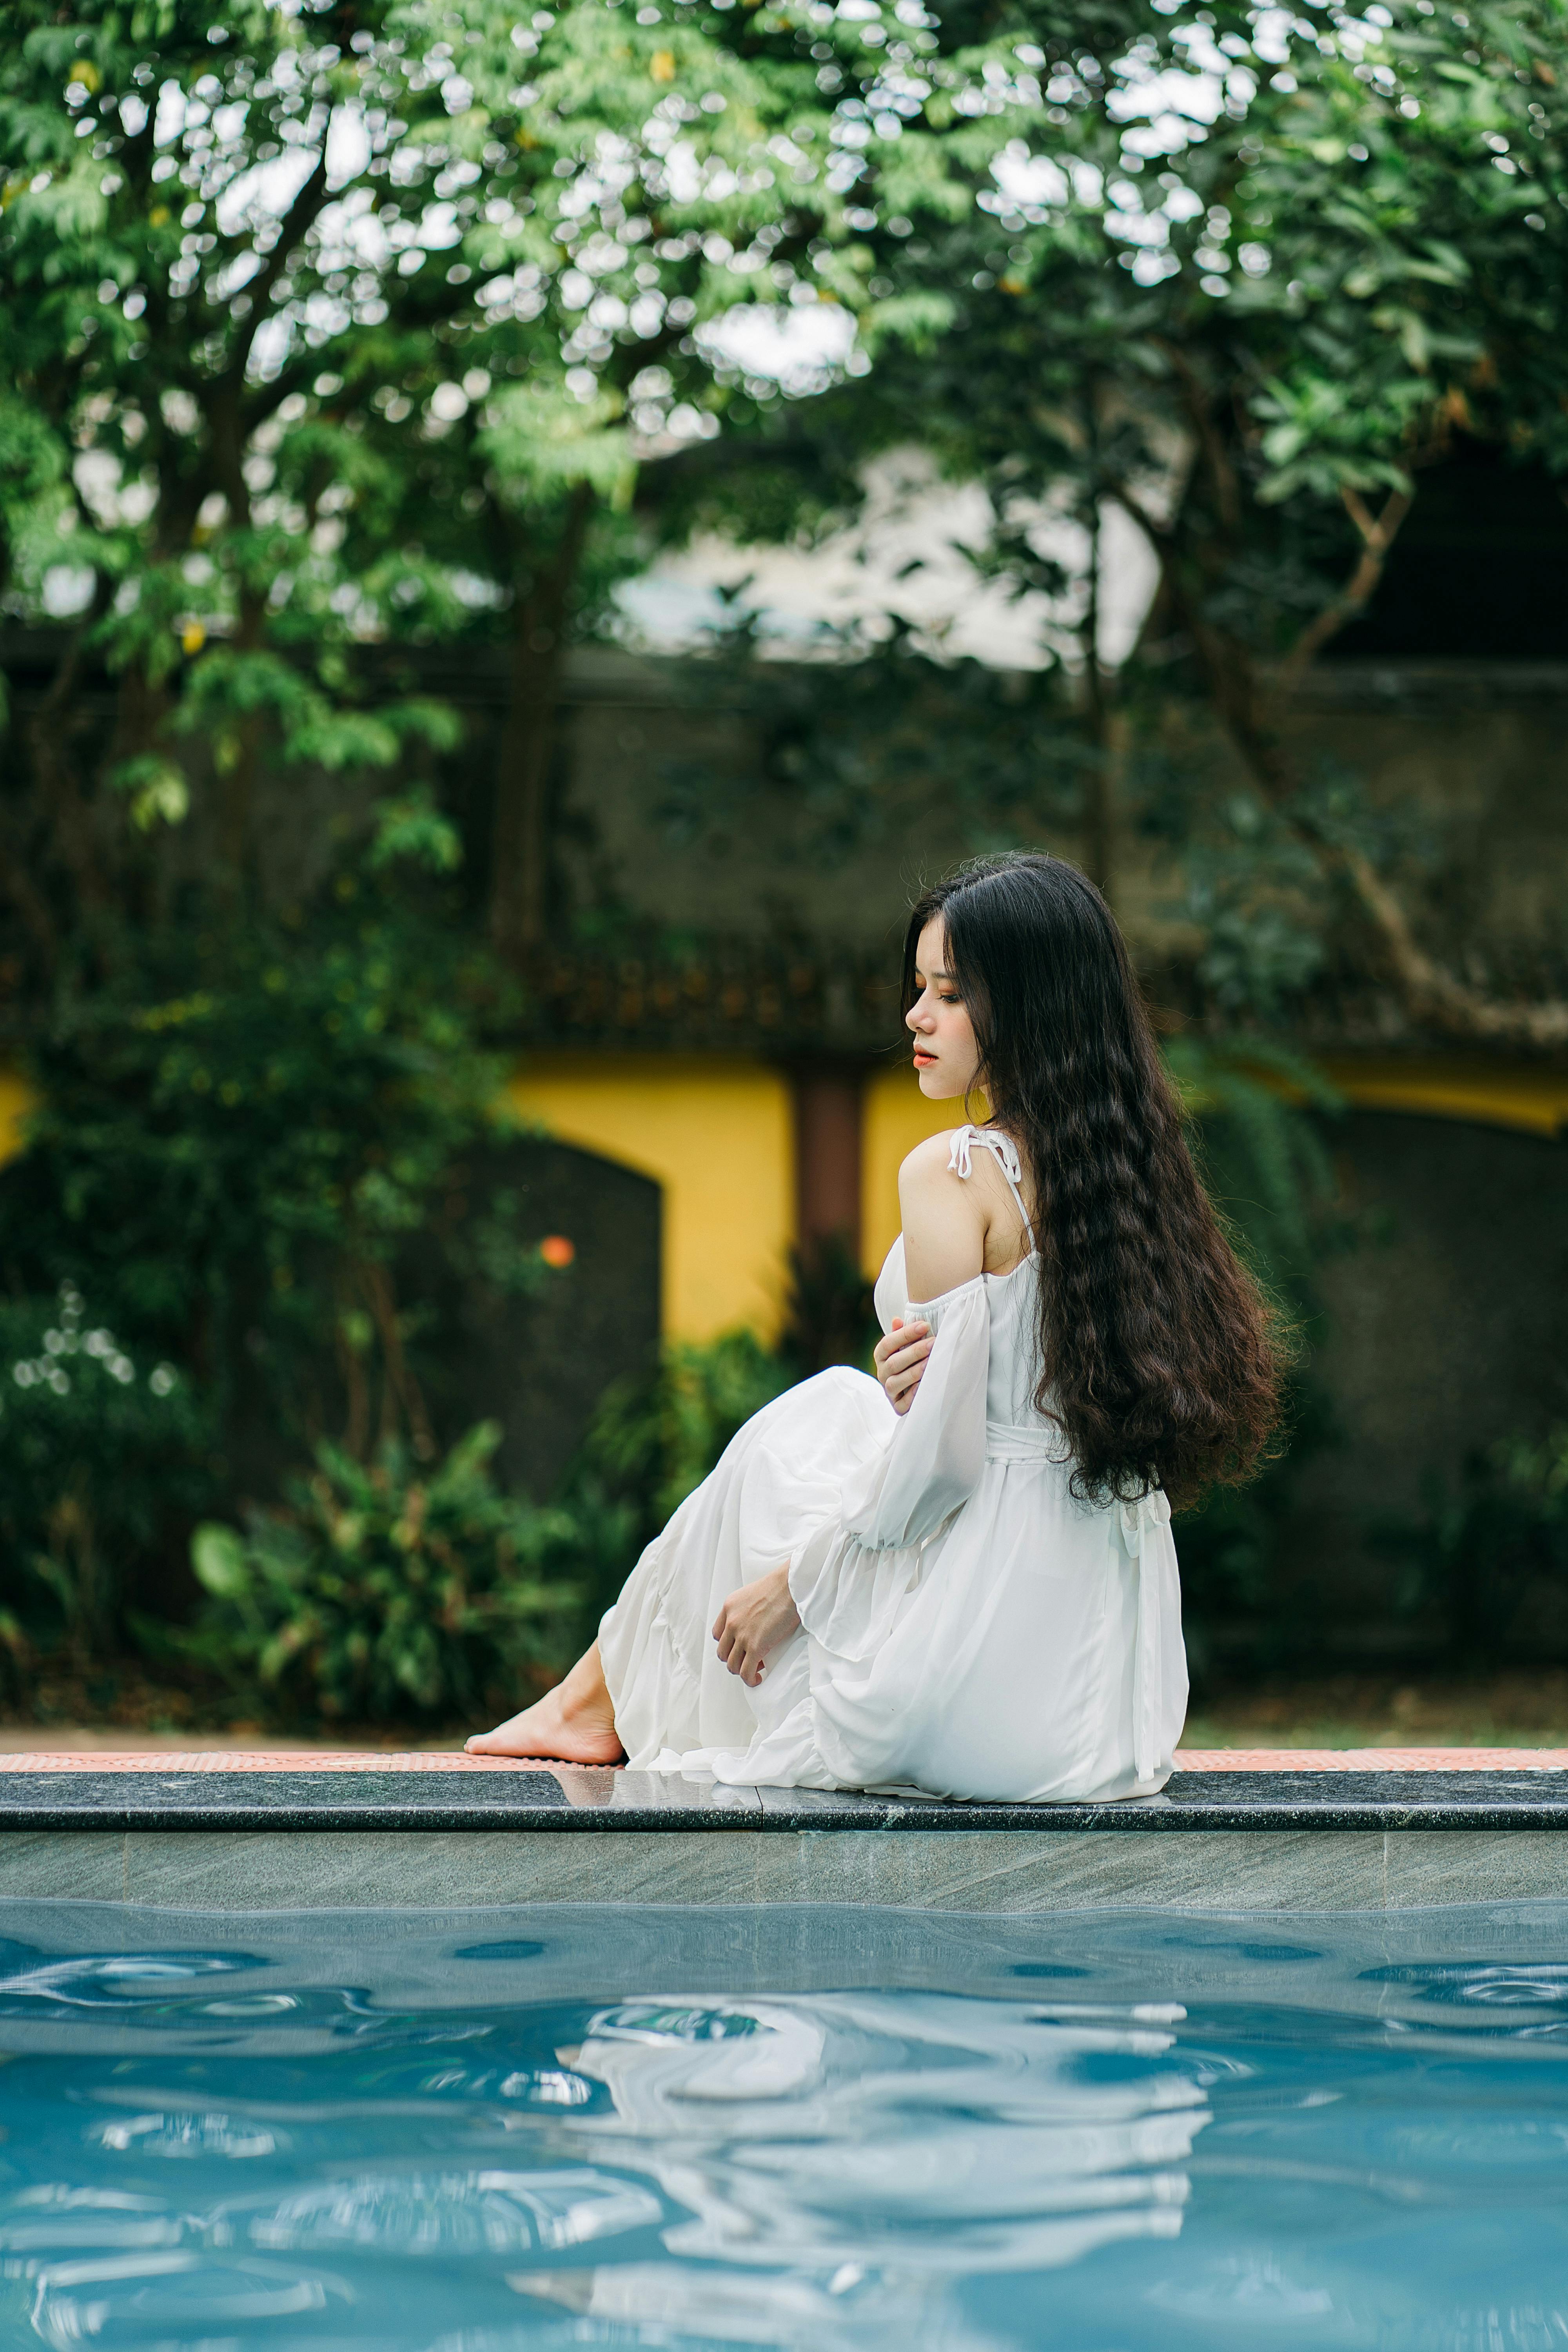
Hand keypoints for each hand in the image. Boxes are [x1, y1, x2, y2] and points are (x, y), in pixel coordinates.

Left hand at [713, 1565, 800, 1687]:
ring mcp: (741, 1635)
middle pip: (723, 1651)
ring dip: (742, 1670)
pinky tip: (758, 1679)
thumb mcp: (754, 1594)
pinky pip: (745, 1672)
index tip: (739, 1647)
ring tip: (755, 1669)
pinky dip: (750, 1680)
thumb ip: (748, 1610)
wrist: (791, 1586)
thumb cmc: (781, 1587)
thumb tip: (757, 1623)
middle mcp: (731, 1621)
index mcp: (730, 1607)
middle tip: (748, 1659)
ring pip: (732, 1664)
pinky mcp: (755, 1647)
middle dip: (734, 1659)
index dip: (728, 1644)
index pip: (718, 1634)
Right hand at [873, 1316, 931, 1415]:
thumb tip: (897, 1320)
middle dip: (914, 1352)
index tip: (925, 1325)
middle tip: (934, 1342)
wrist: (912, 1388)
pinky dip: (912, 1396)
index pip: (887, 1343)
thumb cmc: (912, 1360)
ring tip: (930, 1363)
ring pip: (895, 1383)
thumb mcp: (906, 1346)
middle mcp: (882, 1373)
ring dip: (914, 1372)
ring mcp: (889, 1391)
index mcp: (881, 1356)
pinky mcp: (897, 1407)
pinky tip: (923, 1385)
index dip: (905, 1334)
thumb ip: (902, 1334)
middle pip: (894, 1363)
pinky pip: (902, 1404)